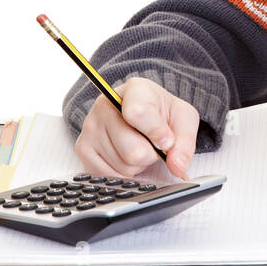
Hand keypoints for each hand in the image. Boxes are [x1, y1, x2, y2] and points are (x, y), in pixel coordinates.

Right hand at [74, 77, 198, 180]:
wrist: (141, 111)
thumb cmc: (161, 113)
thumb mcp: (182, 119)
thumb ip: (184, 141)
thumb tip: (178, 167)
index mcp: (134, 90)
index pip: (138, 114)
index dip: (157, 133)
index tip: (167, 139)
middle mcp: (105, 105)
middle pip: (134, 151)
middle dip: (151, 154)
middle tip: (152, 142)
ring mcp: (90, 128)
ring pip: (124, 166)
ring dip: (139, 164)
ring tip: (138, 145)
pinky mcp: (82, 149)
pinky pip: (109, 175)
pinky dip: (124, 171)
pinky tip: (125, 154)